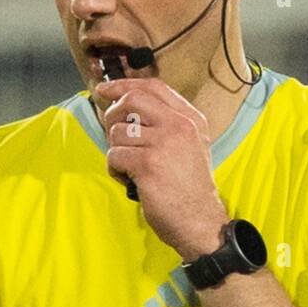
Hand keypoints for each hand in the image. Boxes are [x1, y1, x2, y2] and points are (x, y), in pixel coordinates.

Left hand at [93, 77, 227, 257]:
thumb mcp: (190, 147)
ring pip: (118, 132)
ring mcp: (163, 143)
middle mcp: (178, 126)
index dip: (124, 85)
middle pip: (131, 100)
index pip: (153, 87)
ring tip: (130, 169)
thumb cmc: (190, 190)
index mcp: (190, 119)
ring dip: (116, 151)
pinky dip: (115, 170)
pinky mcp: (148, 164)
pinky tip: (129, 180)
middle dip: (113, 115)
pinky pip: (114, 155)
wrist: (201, 222)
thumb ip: (166, 126)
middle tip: (113, 135)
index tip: (106, 89)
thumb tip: (126, 110)